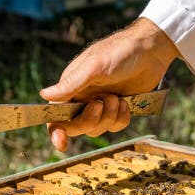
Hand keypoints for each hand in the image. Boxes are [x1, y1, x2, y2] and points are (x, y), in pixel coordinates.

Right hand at [40, 17, 178, 150]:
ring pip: (97, 128)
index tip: (61, 143)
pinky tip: (126, 102)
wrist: (150, 51)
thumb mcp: (93, 67)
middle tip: (100, 104)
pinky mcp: (118, 109)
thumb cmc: (119, 53)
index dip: (56, 131)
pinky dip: (121, 118)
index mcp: (71, 87)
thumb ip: (70, 84)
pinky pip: (115, 126)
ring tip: (117, 98)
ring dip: (108, 117)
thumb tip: (44, 95)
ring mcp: (101, 105)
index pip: (56, 115)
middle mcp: (83, 98)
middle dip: (90, 120)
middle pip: (77, 126)